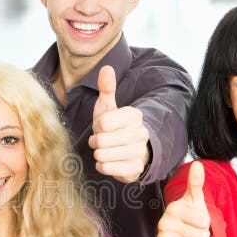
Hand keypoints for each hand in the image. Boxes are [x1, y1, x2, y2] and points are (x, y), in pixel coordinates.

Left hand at [88, 65, 149, 182]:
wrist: (131, 151)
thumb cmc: (115, 127)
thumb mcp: (109, 107)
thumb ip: (107, 88)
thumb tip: (106, 67)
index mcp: (134, 115)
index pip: (103, 122)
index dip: (97, 126)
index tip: (103, 127)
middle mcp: (140, 133)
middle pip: (101, 140)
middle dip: (96, 141)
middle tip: (102, 140)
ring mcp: (139, 152)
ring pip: (102, 155)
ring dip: (98, 154)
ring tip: (106, 150)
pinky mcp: (135, 169)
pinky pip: (106, 168)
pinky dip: (102, 166)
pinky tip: (109, 161)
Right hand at [157, 161, 210, 236]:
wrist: (178, 235)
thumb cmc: (190, 217)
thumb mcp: (195, 200)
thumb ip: (196, 183)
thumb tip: (197, 164)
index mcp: (174, 209)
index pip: (204, 221)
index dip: (206, 223)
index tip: (196, 221)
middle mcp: (165, 224)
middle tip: (193, 233)